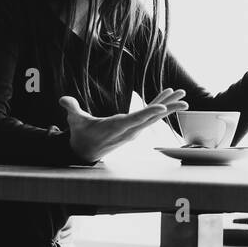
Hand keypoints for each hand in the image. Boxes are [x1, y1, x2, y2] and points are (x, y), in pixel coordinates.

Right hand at [58, 88, 188, 161]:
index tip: (164, 107)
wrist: (85, 151)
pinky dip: (158, 104)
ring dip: (168, 105)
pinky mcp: (134, 127)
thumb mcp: (75, 122)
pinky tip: (168, 96)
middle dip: (168, 108)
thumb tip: (63, 100)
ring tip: (182, 95)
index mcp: (117, 127)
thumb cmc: (81, 134)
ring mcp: (133, 129)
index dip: (150, 112)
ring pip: (154, 116)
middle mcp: (129, 130)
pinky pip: (149, 115)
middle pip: (151, 118)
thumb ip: (71, 110)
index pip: (136, 119)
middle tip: (184, 101)